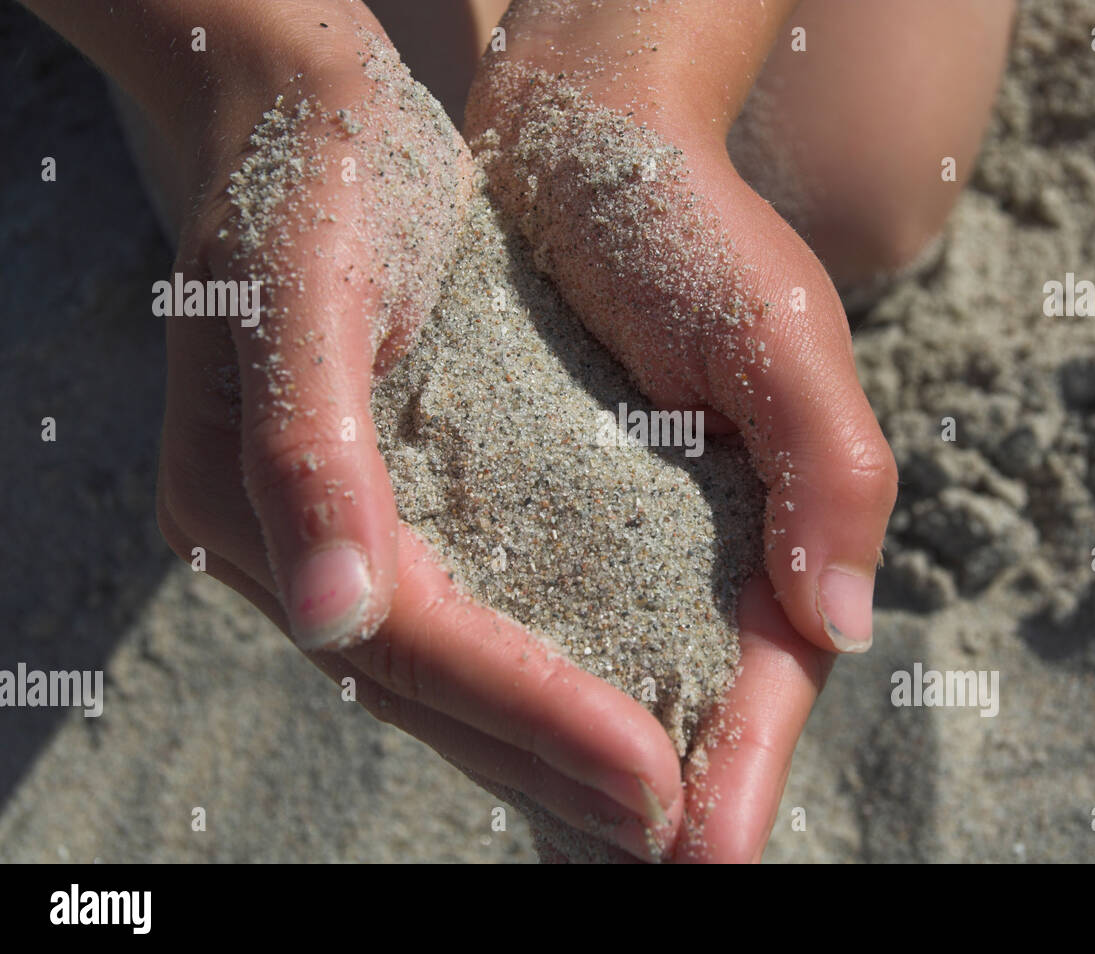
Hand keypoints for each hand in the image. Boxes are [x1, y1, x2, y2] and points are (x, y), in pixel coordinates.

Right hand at [151, 16, 685, 861]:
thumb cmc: (321, 175)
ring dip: (537, 744)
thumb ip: (303, 453)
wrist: (308, 113)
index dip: (531, 717)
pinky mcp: (370, 509)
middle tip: (666, 832)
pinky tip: (582, 709)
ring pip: (436, 676)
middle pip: (426, 688)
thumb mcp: (304, 284)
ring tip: (639, 801)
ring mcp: (317, 534)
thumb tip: (331, 616)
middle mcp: (279, 540)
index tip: (653, 777)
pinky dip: (518, 680)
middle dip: (548, 763)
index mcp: (253, 499)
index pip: (415, 643)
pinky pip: (449, 623)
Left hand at [465, 0, 898, 860]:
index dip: (744, 770)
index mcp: (778, 527)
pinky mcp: (540, 506)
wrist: (581, 143)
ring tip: (565, 852)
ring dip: (585, 763)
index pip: (768, 676)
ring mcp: (619, 536)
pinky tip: (496, 732)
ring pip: (610, 676)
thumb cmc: (695, 228)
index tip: (705, 854)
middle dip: (663, 798)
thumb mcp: (781, 336)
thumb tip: (839, 625)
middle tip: (625, 880)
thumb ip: (830, 475)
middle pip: (688, 702)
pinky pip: (536, 615)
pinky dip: (523, 680)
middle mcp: (699, 550)